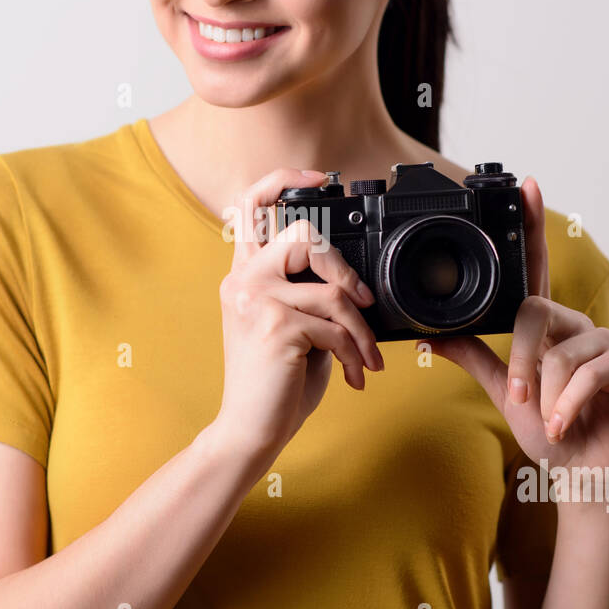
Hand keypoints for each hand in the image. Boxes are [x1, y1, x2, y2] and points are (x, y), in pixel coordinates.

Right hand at [213, 167, 385, 465]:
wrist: (251, 430)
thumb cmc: (274, 382)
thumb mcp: (290, 326)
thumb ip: (307, 293)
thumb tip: (353, 281)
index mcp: (243, 274)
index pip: (250, 206)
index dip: (284, 180)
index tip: (320, 178)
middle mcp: (242, 280)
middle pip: (304, 236)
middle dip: (345, 268)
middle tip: (362, 301)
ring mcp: (255, 301)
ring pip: (332, 291)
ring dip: (361, 330)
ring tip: (365, 357)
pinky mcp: (275, 326)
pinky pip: (334, 327)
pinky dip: (354, 354)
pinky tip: (353, 375)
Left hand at [421, 177, 608, 475]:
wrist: (582, 471)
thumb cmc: (549, 429)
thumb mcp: (503, 391)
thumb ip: (475, 357)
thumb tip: (431, 336)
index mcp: (545, 324)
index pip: (536, 266)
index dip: (532, 226)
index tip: (526, 186)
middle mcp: (575, 324)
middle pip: (537, 314)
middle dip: (522, 363)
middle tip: (521, 397)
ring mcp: (605, 341)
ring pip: (559, 354)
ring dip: (546, 396)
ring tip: (552, 417)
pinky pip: (588, 374)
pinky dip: (568, 405)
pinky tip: (567, 423)